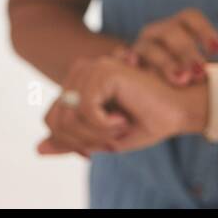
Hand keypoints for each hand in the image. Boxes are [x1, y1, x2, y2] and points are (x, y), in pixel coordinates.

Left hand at [37, 53, 206, 156]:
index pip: (52, 118)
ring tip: (119, 129)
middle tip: (110, 140)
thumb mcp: (101, 138)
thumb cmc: (145, 122)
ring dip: (94, 134)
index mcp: (79, 84)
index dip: (70, 141)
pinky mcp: (104, 70)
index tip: (95, 149)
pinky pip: (85, 109)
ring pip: (68, 116)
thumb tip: (37, 149)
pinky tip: (122, 120)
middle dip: (82, 140)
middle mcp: (81, 71)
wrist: (179, 110)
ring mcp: (91, 68)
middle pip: (56, 119)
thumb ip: (70, 141)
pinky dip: (103, 124)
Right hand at [131, 9, 217, 86]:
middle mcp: (158, 32)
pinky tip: (132, 65)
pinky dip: (126, 57)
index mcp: (178, 27)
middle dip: (187, 51)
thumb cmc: (184, 80)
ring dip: (166, 62)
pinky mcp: (124, 61)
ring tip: (181, 80)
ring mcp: (140, 45)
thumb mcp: (201, 72)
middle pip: (172, 32)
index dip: (204, 30)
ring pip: (150, 46)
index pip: (190, 17)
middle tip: (200, 72)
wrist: (151, 91)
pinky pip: (122, 55)